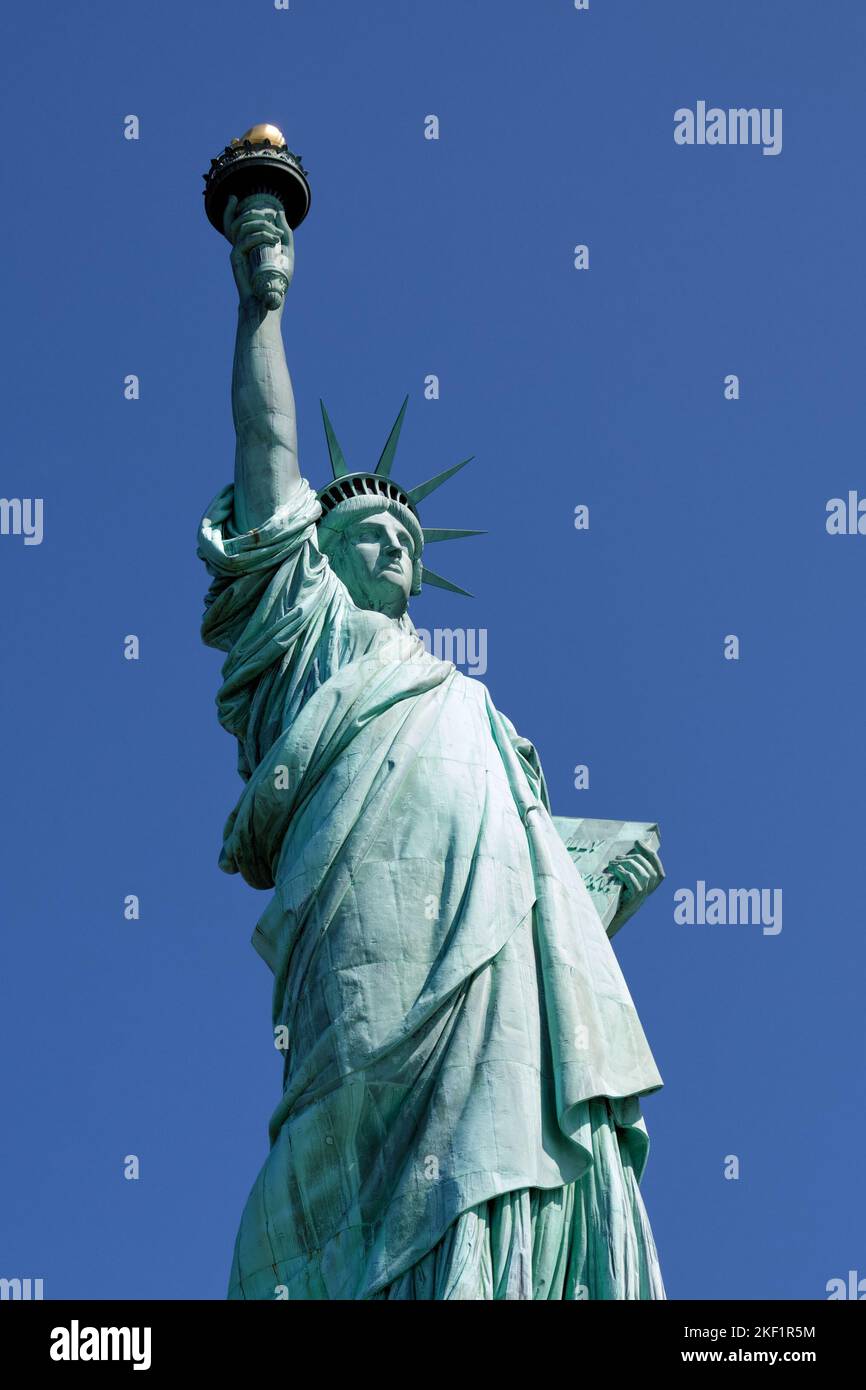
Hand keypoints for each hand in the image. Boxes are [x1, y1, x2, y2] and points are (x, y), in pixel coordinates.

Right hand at [223, 194, 294, 309]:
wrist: (270, 298)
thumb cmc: (278, 279)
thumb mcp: (286, 252)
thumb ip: (284, 232)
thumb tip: (279, 212)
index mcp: (247, 242)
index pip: (233, 221)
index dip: (229, 208)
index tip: (235, 197)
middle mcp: (239, 245)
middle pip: (238, 219)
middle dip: (256, 214)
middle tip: (273, 222)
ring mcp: (237, 251)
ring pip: (242, 226)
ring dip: (261, 225)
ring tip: (276, 234)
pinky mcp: (236, 258)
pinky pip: (245, 239)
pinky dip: (260, 235)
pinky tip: (272, 239)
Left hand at [606, 842, 663, 931]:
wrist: (609, 918)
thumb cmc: (615, 898)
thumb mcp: (624, 883)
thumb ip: (628, 870)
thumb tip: (626, 852)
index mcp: (649, 886)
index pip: (657, 867)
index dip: (649, 852)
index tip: (637, 841)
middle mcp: (649, 891)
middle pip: (650, 868)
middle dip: (634, 857)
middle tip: (618, 857)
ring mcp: (643, 896)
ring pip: (644, 874)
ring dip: (629, 864)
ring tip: (614, 862)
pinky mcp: (634, 900)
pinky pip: (634, 883)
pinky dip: (625, 873)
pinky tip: (615, 870)